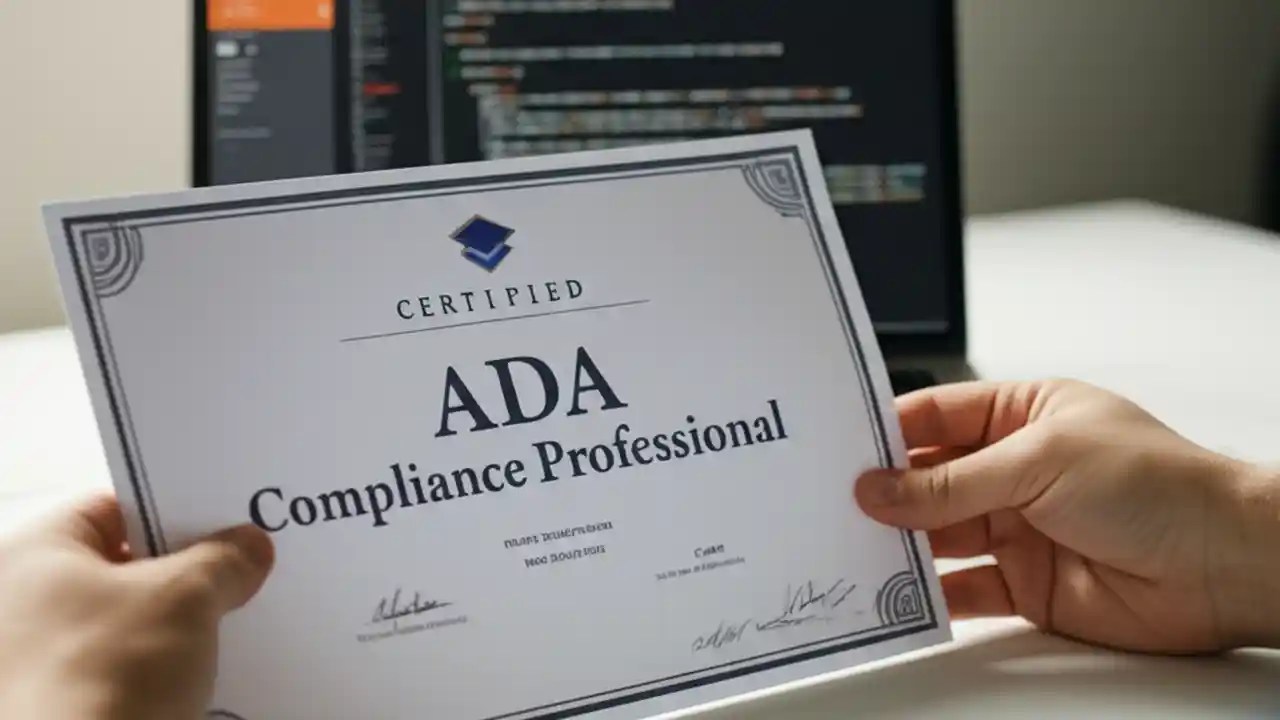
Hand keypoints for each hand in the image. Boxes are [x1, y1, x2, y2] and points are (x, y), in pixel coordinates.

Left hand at [0, 493, 274, 719]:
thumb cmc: (108, 675)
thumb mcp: (188, 597)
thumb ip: (224, 559)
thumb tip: (247, 547)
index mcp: (29, 555)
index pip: (111, 508)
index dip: (171, 511)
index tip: (221, 523)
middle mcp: (15, 605)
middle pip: (120, 568)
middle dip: (181, 573)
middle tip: (235, 573)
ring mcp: (32, 662)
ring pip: (123, 624)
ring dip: (173, 626)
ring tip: (226, 625)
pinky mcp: (58, 704)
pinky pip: (119, 671)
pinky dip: (157, 669)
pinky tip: (198, 674)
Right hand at [855, 380, 1279, 652]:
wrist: (1222, 565)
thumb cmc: (1159, 485)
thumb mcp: (1040, 460)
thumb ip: (953, 482)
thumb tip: (881, 488)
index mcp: (1023, 414)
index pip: (937, 415)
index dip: (888, 430)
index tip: (840, 446)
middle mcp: (1014, 469)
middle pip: (929, 478)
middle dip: (884, 489)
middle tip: (833, 500)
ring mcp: (1018, 527)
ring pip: (937, 534)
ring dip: (899, 541)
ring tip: (853, 545)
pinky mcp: (1024, 584)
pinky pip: (961, 587)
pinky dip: (928, 592)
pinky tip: (899, 590)